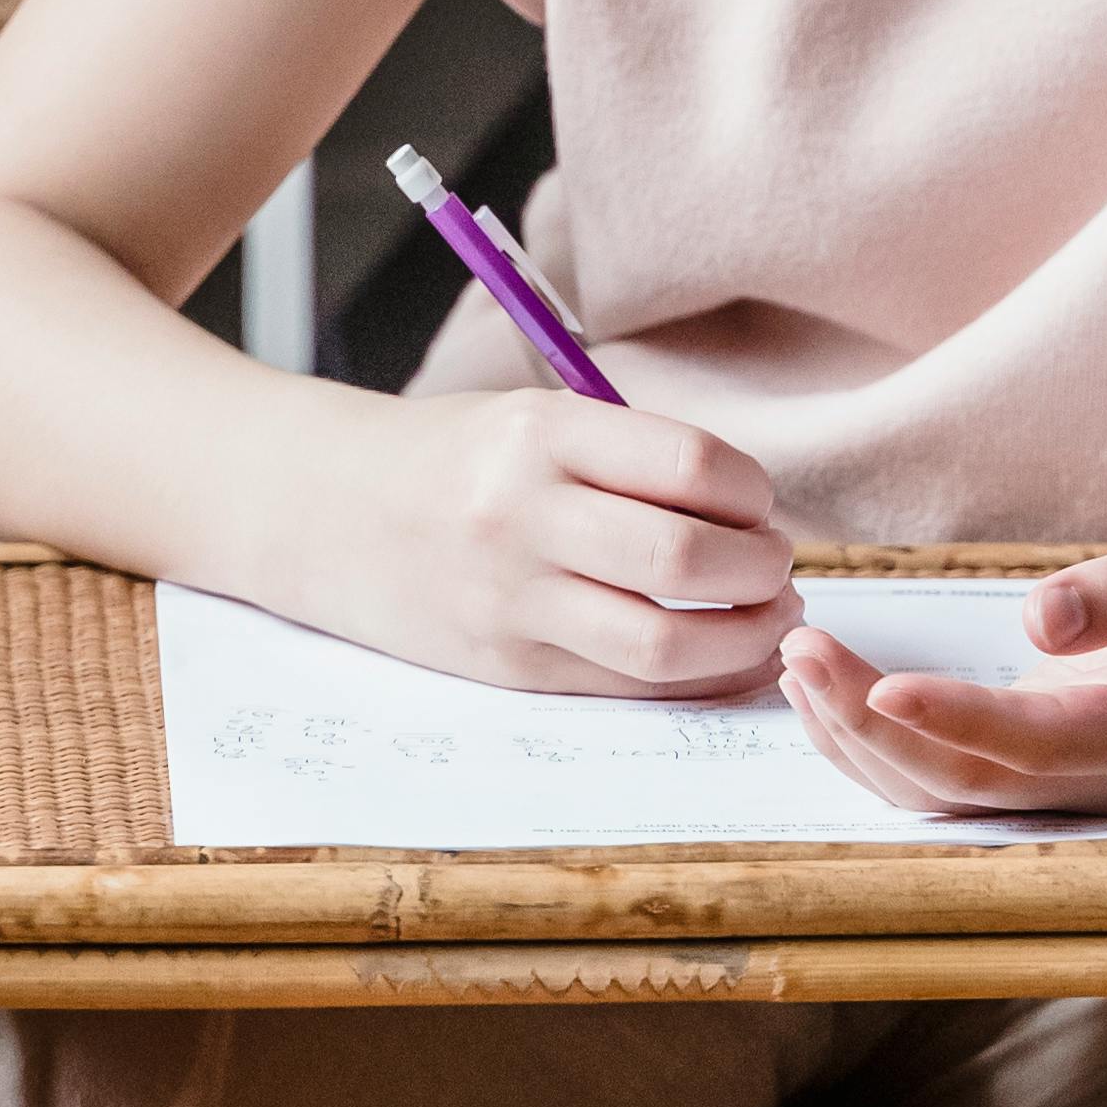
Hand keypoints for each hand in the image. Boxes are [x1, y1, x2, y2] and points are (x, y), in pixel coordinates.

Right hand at [299, 386, 797, 700]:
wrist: (328, 513)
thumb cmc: (455, 460)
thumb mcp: (534, 420)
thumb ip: (632, 458)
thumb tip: (755, 513)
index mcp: (540, 435)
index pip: (691, 465)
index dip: (752, 493)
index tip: (759, 504)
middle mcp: (522, 517)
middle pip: (684, 557)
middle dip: (762, 569)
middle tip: (778, 567)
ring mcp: (511, 601)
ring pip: (663, 642)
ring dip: (744, 638)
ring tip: (766, 618)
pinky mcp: (506, 667)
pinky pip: (626, 686)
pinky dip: (696, 680)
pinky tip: (724, 659)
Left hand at [779, 504, 1106, 820]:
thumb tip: (1039, 622)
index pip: (1031, 746)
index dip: (951, 723)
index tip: (877, 684)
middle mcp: (1099, 780)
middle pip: (966, 783)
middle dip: (869, 726)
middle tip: (801, 649)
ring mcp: (1064, 783)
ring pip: (940, 792)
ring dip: (856, 738)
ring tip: (797, 661)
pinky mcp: (1032, 765)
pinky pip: (940, 776)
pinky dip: (873, 741)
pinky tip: (825, 690)